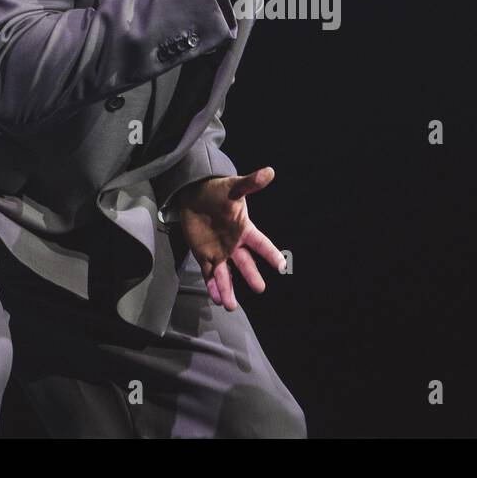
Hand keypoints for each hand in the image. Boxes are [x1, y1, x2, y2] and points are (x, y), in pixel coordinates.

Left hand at [173, 166, 286, 310]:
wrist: (195, 195)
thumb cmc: (218, 191)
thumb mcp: (234, 187)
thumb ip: (250, 183)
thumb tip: (269, 171)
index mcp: (244, 229)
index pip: (260, 243)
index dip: (270, 254)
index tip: (282, 265)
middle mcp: (234, 245)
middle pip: (245, 263)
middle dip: (251, 276)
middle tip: (260, 289)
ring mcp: (219, 252)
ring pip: (226, 275)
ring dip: (228, 290)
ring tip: (231, 306)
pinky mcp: (204, 256)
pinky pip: (209, 274)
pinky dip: (213, 287)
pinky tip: (216, 298)